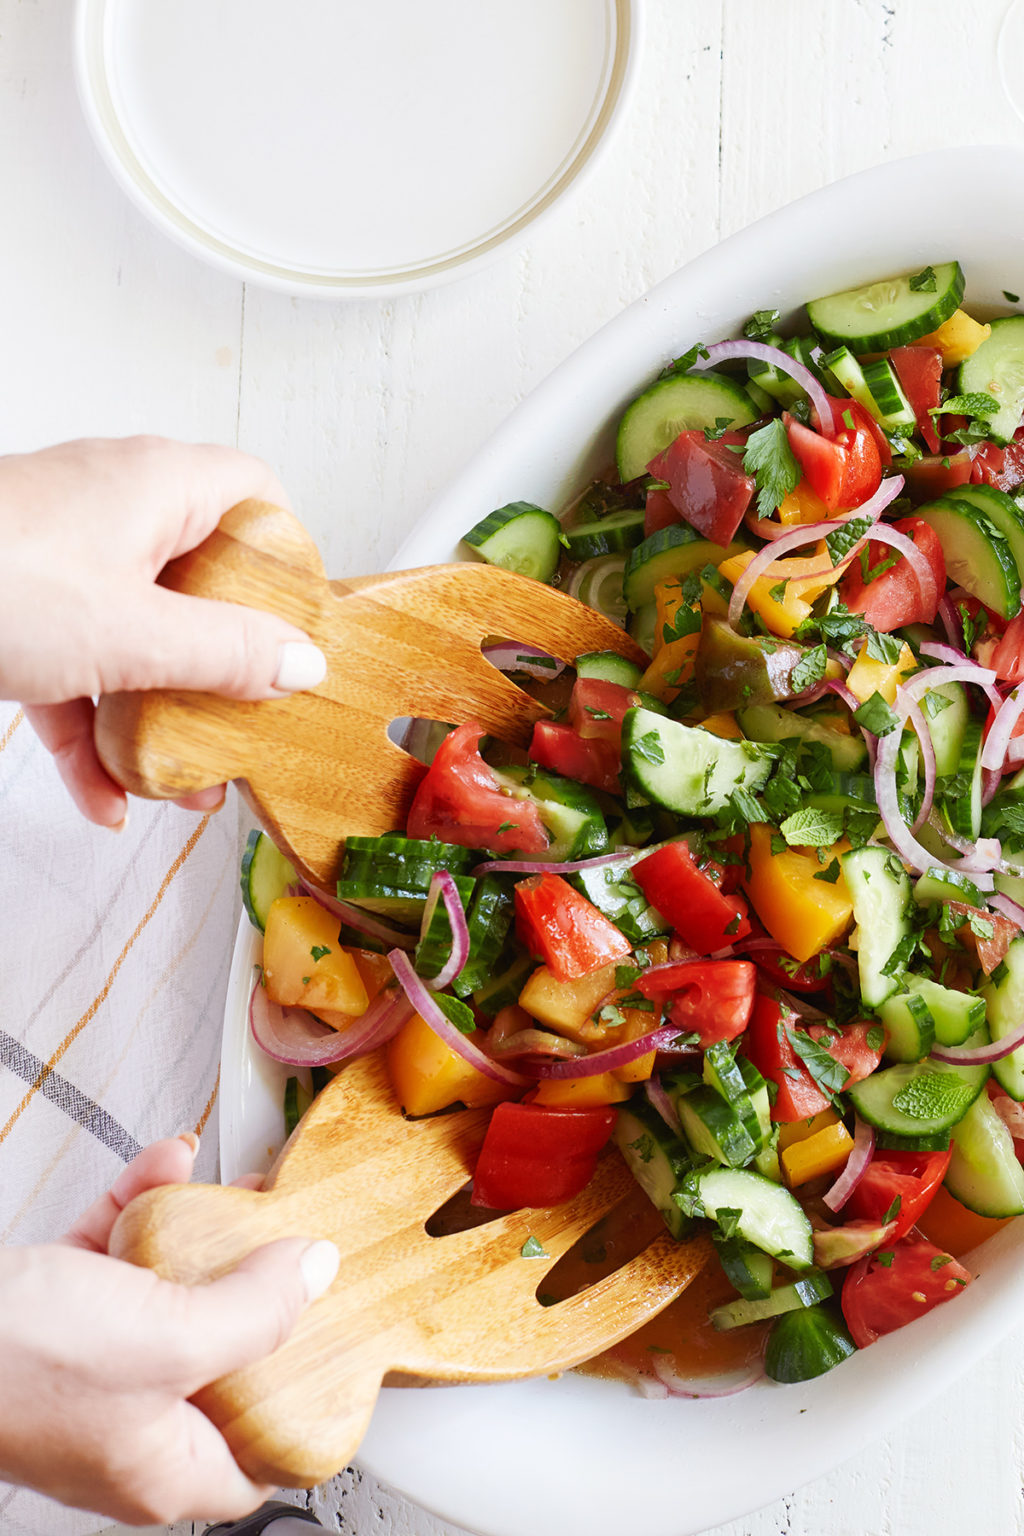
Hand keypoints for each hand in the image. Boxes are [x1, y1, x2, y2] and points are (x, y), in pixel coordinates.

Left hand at [0, 436, 326, 825]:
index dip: (288, 557)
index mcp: (158, 487)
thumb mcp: (131, 632)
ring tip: (182, 787)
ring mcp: (62, 563)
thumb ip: (225, 653)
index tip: (301, 629)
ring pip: (136, 639)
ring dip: (159, 717)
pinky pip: (76, 670)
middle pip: (200, 585)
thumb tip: (301, 663)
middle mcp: (114, 513)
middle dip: (222, 670)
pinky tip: (101, 798)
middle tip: (248, 723)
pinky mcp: (18, 609)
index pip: (256, 495)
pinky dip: (91, 732)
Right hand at [0, 1135, 338, 1524]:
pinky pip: (117, 1255)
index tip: (345, 1337)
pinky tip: (166, 1165)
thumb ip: (256, 1313)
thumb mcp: (167, 1340)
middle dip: (261, 1287)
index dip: (312, 1400)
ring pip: (171, 1295)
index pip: (266, 1455)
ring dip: (204, 1232)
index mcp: (166, 1467)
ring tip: (239, 1185)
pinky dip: (143, 1209)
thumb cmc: (14, 1367)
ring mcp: (92, 1368)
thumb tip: (317, 1275)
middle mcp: (131, 1424)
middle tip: (294, 1240)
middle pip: (226, 1358)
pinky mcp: (55, 1313)